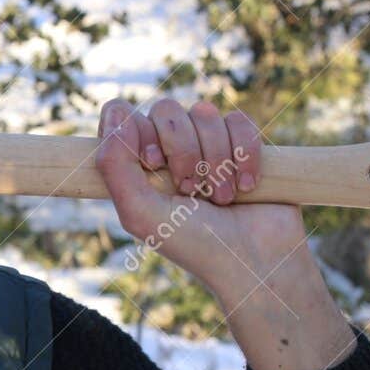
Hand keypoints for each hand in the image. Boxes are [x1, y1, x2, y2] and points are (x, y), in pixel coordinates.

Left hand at [94, 97, 355, 369]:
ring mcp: (208, 144)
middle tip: (190, 189)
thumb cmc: (193, 243)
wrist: (254, 260)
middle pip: (166, 110)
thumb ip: (114, 166)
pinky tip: (246, 186)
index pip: (123, 115)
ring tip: (221, 198)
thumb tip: (117, 112)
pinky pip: (239, 120)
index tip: (154, 164)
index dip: (139, 131)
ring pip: (205, 113)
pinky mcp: (243, 144)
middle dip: (183, 150)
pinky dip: (244, 153)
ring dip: (216, 159)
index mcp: (137, 165)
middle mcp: (169, 151)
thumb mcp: (140, 213)